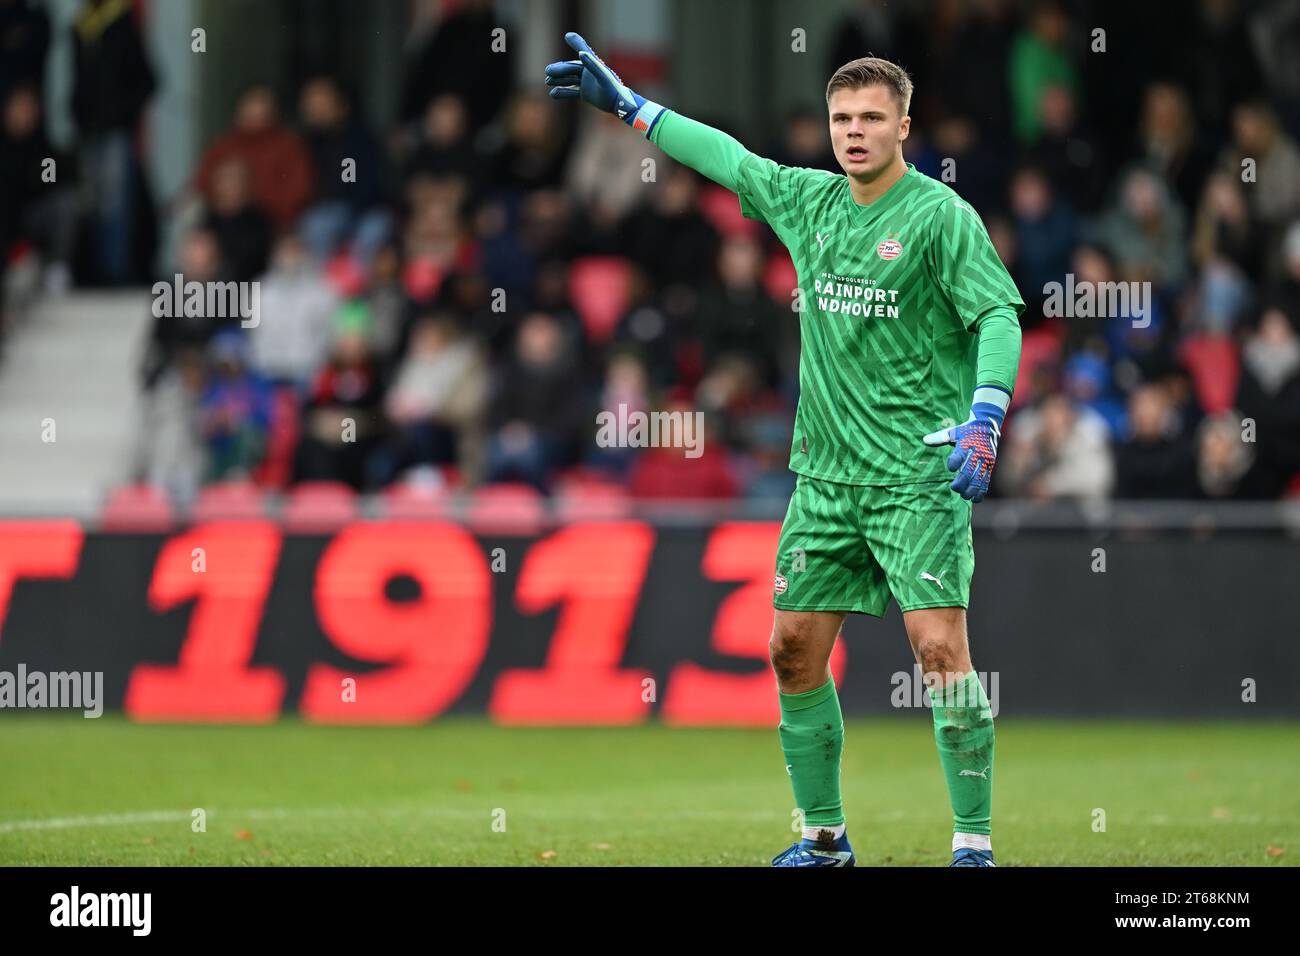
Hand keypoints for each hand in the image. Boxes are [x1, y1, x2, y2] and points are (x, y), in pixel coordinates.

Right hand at [544, 32, 662, 131]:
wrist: (618, 105)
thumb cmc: (613, 89)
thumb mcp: (602, 77)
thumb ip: (592, 65)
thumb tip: (581, 54)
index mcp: (593, 65)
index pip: (582, 51)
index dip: (576, 43)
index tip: (568, 36)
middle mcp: (588, 72)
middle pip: (570, 69)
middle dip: (559, 70)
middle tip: (547, 71)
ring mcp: (585, 83)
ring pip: (568, 80)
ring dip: (558, 80)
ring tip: (547, 81)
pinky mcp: (585, 94)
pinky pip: (571, 92)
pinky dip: (562, 93)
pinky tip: (552, 94)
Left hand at [922, 406, 1002, 502]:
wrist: (988, 427)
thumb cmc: (966, 431)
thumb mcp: (954, 432)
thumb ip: (940, 438)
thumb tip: (924, 440)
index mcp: (967, 444)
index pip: (960, 454)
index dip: (955, 461)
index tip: (951, 468)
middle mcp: (977, 453)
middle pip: (969, 470)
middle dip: (962, 481)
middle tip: (954, 488)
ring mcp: (985, 461)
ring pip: (979, 477)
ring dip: (972, 489)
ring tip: (964, 496)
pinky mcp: (990, 466)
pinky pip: (986, 480)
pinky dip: (982, 490)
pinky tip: (975, 499)